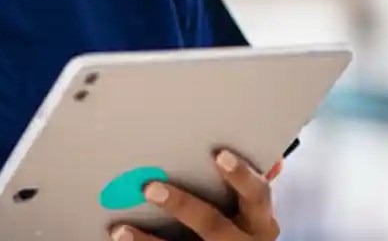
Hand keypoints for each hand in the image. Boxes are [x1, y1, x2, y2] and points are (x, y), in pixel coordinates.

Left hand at [110, 151, 281, 240]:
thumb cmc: (243, 226)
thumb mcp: (252, 210)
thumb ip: (247, 185)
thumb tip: (266, 156)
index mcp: (260, 221)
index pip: (256, 195)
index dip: (240, 176)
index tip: (219, 155)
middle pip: (213, 225)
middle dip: (182, 206)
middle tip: (151, 187)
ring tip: (121, 229)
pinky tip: (121, 240)